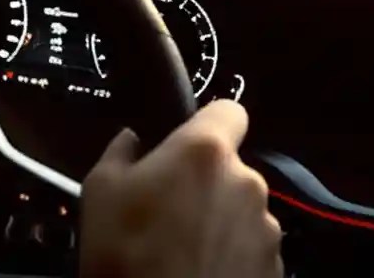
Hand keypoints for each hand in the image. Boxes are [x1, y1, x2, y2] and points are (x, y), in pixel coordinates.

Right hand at [80, 100, 282, 277]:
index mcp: (205, 152)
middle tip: (170, 210)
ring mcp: (267, 228)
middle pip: (232, 168)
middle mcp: (247, 182)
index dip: (209, 124)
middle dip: (207, 183)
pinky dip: (233, 255)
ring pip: (243, 209)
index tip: (187, 146)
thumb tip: (132, 140)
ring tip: (185, 249)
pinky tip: (202, 271)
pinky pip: (252, 247)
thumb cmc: (124, 252)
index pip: (230, 111)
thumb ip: (120, 153)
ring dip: (222, 220)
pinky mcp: (274, 267)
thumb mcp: (99, 192)